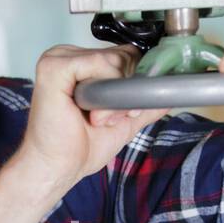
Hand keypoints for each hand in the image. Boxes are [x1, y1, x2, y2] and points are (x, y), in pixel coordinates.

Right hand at [13, 43, 170, 192]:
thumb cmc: (79, 148)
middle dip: (125, 91)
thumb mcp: (123, 123)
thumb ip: (144, 106)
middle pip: (122, 54)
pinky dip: (104, 87)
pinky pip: (98, 61)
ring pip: (113, 58)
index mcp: (82, 65)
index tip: (125, 110)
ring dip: (115, 95)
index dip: (133, 81)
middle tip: (107, 118)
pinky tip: (92, 111)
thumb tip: (169, 96)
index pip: (124, 54)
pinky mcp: (53, 66)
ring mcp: (59, 58)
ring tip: (97, 119)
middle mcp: (69, 56)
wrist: (59, 168)